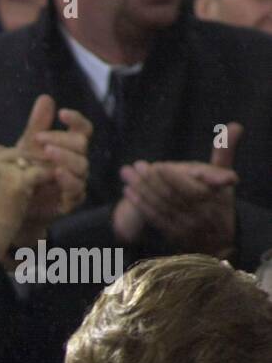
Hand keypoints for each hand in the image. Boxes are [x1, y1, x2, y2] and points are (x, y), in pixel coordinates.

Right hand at [0, 136, 52, 262]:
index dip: (9, 164)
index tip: (14, 179)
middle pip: (14, 153)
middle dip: (25, 164)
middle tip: (35, 177)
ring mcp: (0, 169)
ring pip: (28, 159)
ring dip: (37, 168)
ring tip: (44, 180)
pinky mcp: (18, 180)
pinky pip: (40, 171)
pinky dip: (46, 177)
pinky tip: (50, 185)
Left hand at [12, 94, 91, 240]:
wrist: (14, 206)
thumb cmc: (24, 173)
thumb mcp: (26, 148)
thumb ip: (36, 126)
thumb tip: (45, 98)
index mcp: (68, 147)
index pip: (82, 129)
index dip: (76, 120)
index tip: (61, 113)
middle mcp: (76, 162)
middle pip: (81, 144)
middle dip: (61, 139)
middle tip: (38, 138)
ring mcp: (76, 181)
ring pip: (81, 165)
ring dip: (64, 157)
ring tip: (46, 153)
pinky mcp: (71, 200)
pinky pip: (77, 189)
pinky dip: (68, 180)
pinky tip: (56, 173)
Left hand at [117, 124, 241, 255]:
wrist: (218, 237)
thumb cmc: (218, 199)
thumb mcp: (223, 178)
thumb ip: (224, 153)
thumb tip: (235, 125)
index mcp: (214, 197)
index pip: (191, 188)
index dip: (174, 178)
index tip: (158, 166)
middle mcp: (201, 214)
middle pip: (171, 196)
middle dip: (151, 180)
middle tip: (135, 166)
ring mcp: (186, 226)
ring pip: (160, 206)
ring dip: (141, 189)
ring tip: (126, 174)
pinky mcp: (173, 235)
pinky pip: (154, 217)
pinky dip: (140, 204)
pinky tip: (128, 191)